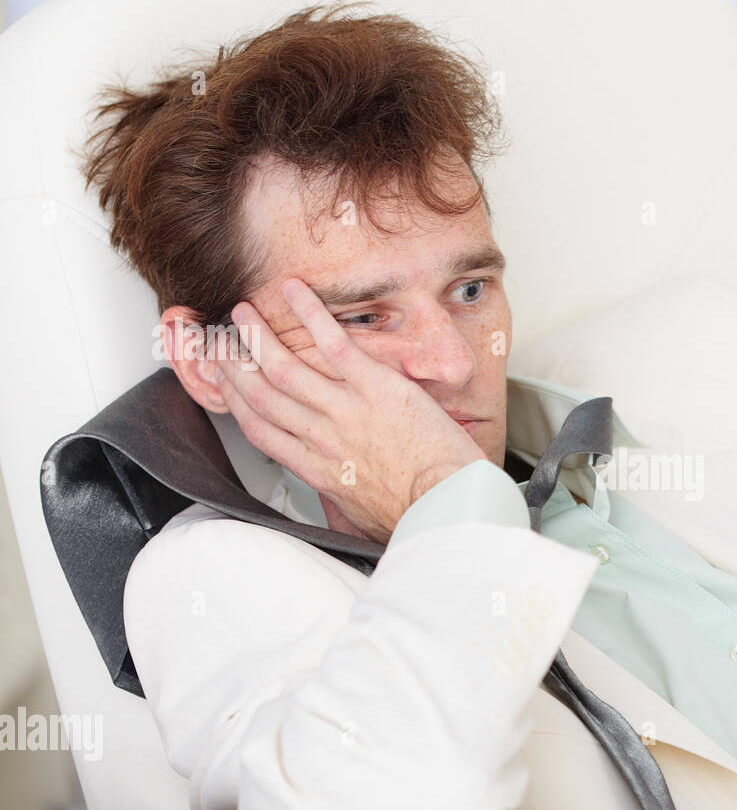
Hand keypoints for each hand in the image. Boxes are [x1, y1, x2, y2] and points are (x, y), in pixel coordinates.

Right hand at [214, 278, 487, 542]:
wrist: (446, 505)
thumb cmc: (416, 513)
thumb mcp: (364, 518)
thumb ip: (342, 503)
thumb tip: (339, 502)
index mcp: (317, 470)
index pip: (260, 429)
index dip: (234, 400)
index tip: (224, 381)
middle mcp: (322, 438)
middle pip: (260, 394)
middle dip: (233, 362)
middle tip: (219, 339)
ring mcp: (346, 410)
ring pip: (284, 367)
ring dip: (258, 335)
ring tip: (243, 311)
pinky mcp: (377, 388)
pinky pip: (334, 344)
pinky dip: (310, 314)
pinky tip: (295, 291)